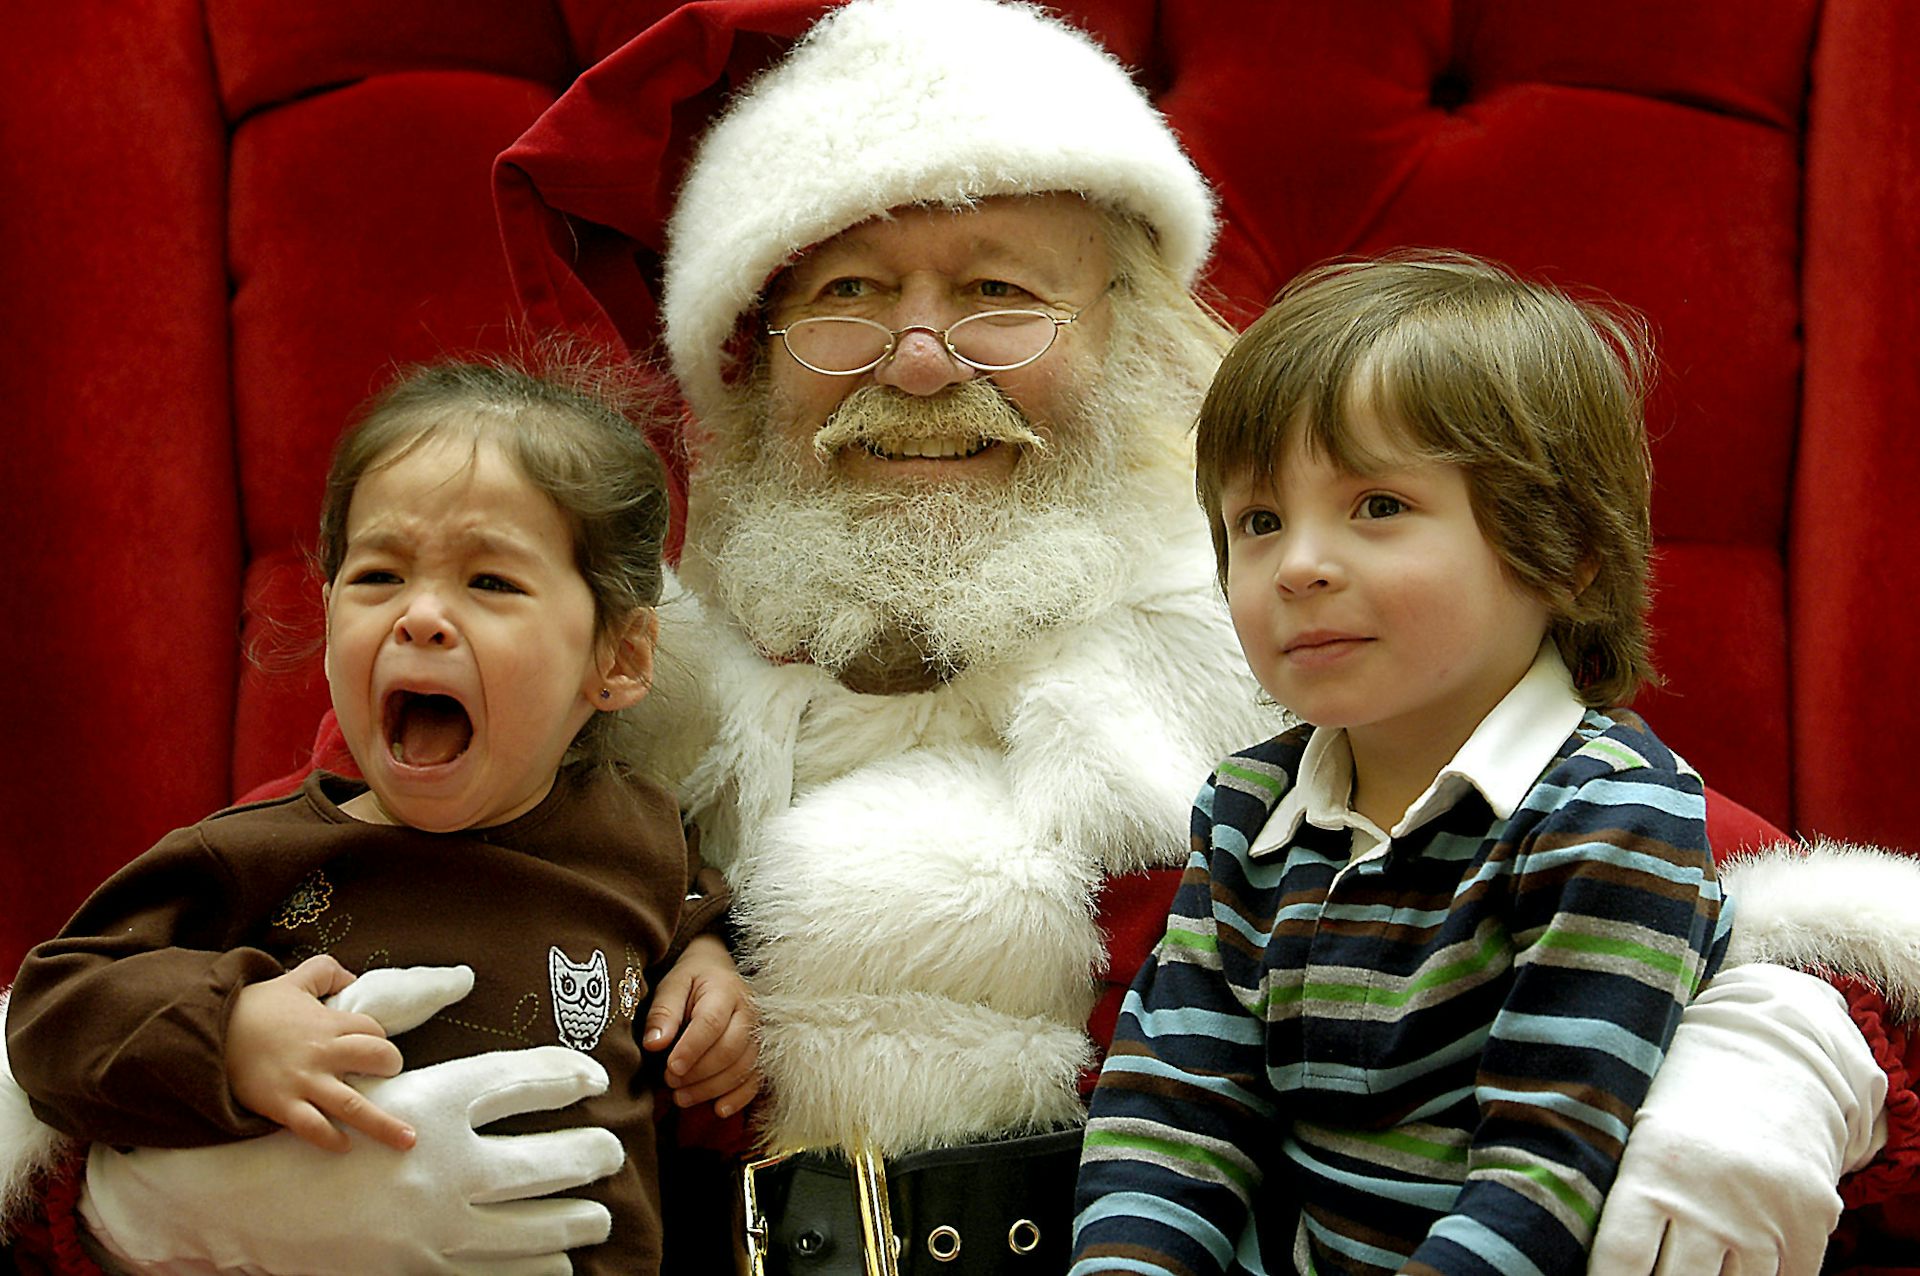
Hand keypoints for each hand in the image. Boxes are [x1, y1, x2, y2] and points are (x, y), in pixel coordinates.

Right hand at [82, 965, 625, 1275]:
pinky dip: (533, 1268)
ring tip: (599, 1217)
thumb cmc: (295, 1116)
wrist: (233, 1202)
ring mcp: (434, 1225)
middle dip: (591, 1158)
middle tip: (612, 1154)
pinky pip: (497, 1272)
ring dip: (575, 1222)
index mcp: (432, 1101)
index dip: (569, 1074)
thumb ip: (407, 1008)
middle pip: (549, 1162)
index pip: (527, 1078)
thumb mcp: (349, 1056)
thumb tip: (456, 976)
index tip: (595, 1077)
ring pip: (535, 1227)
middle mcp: (442, 1163)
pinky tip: (556, 1263)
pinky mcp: (420, 1269)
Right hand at [226, 954, 410, 1151]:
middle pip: (376, 1059)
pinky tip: (345, 1146)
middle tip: (391, 1075)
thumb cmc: (252, 1007)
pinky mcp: (282, 1106)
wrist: (206, 1031)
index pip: (373, 1031)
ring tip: (408, 1141)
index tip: (375, 1048)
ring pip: (354, 1105)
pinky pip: (314, 1128)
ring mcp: (304, 1082)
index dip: (379, 1039)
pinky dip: (333, 1140)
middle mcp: (323, 1053)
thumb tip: (352, 979)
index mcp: (328, 1023)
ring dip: (384, 1125)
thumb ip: (326, 972)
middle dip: (390, 1067)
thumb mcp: (292, 980)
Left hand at [641, 934, 759, 1117]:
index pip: (711, 1023)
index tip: (670, 1067)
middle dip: (699, 1072)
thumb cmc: (691, 980)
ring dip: (712, 1088)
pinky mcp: (759, 1053)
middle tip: (670, 1082)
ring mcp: (758, 1035)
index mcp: (725, 990)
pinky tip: (718, 1109)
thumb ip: (663, 1012)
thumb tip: (654, 1044)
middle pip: (730, 1049)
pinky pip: (756, 1079)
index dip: (691, 1049)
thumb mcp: (672, 985)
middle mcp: (748, 1013)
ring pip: (743, 1067)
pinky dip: (739, 1097)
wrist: (718, 972)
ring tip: (681, 1097)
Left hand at [1588, 962, 1887, 1275]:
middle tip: (1649, 1274)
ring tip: (1687, 1270)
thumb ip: (1618, 1187)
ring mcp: (1760, 1220)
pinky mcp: (1806, 1227)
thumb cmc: (1686, 1098)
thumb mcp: (1639, 1129)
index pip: (1621, 1261)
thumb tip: (1567, 1229)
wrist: (1774, 1059)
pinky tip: (1731, 1270)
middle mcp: (1706, 1203)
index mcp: (1652, 1172)